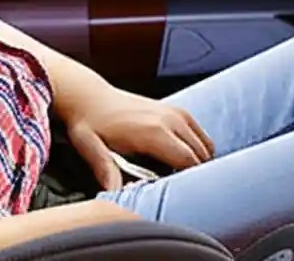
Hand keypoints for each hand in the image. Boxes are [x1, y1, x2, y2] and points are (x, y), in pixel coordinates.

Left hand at [62, 87, 214, 191]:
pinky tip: (182, 161)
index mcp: (153, 131)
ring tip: (180, 178)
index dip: (190, 182)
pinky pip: (200, 135)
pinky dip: (198, 150)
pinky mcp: (176, 110)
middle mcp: (169, 120)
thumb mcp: (90, 146)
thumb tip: (112, 193)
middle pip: (201, 156)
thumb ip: (104, 169)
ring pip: (205, 146)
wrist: (88, 96)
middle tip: (180, 192)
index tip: (182, 197)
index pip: (189, 162)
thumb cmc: (89, 123)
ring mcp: (175, 112)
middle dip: (196, 176)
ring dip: (199, 163)